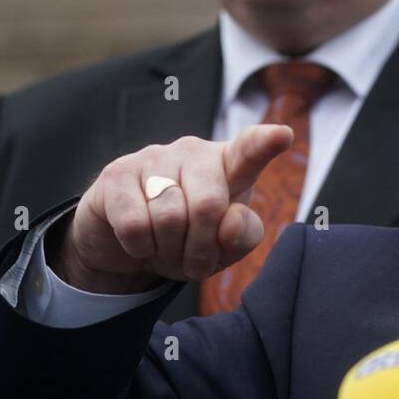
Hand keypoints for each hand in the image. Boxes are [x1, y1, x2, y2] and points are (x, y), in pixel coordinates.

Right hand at [48, 124, 293, 292]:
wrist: (131, 245)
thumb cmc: (189, 238)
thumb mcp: (225, 248)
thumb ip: (243, 236)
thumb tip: (230, 221)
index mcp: (229, 166)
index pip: (250, 150)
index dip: (265, 144)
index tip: (282, 136)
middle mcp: (194, 153)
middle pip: (208, 205)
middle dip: (201, 248)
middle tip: (195, 262)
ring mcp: (154, 157)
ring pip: (168, 217)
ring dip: (169, 251)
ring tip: (167, 250)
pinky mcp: (117, 174)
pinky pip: (134, 224)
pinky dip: (140, 247)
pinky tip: (140, 241)